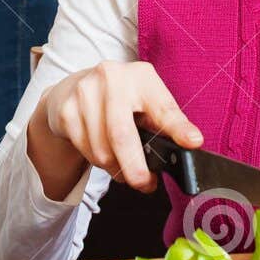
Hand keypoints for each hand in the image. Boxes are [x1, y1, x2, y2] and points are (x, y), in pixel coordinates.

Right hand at [32, 60, 202, 194]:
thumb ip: (166, 121)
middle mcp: (111, 77)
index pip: (162, 106)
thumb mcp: (147, 101)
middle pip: (122, 134)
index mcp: (140, 76)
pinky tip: (104, 153)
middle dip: (135, 168)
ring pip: (102, 150)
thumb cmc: (120, 99)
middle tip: (145, 184)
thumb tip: (191, 143)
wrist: (73, 88)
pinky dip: (98, 162)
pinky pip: (86, 152)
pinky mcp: (66, 110)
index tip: (192, 142)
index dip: (177, 127)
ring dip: (116, 168)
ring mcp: (84, 92)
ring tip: (124, 166)